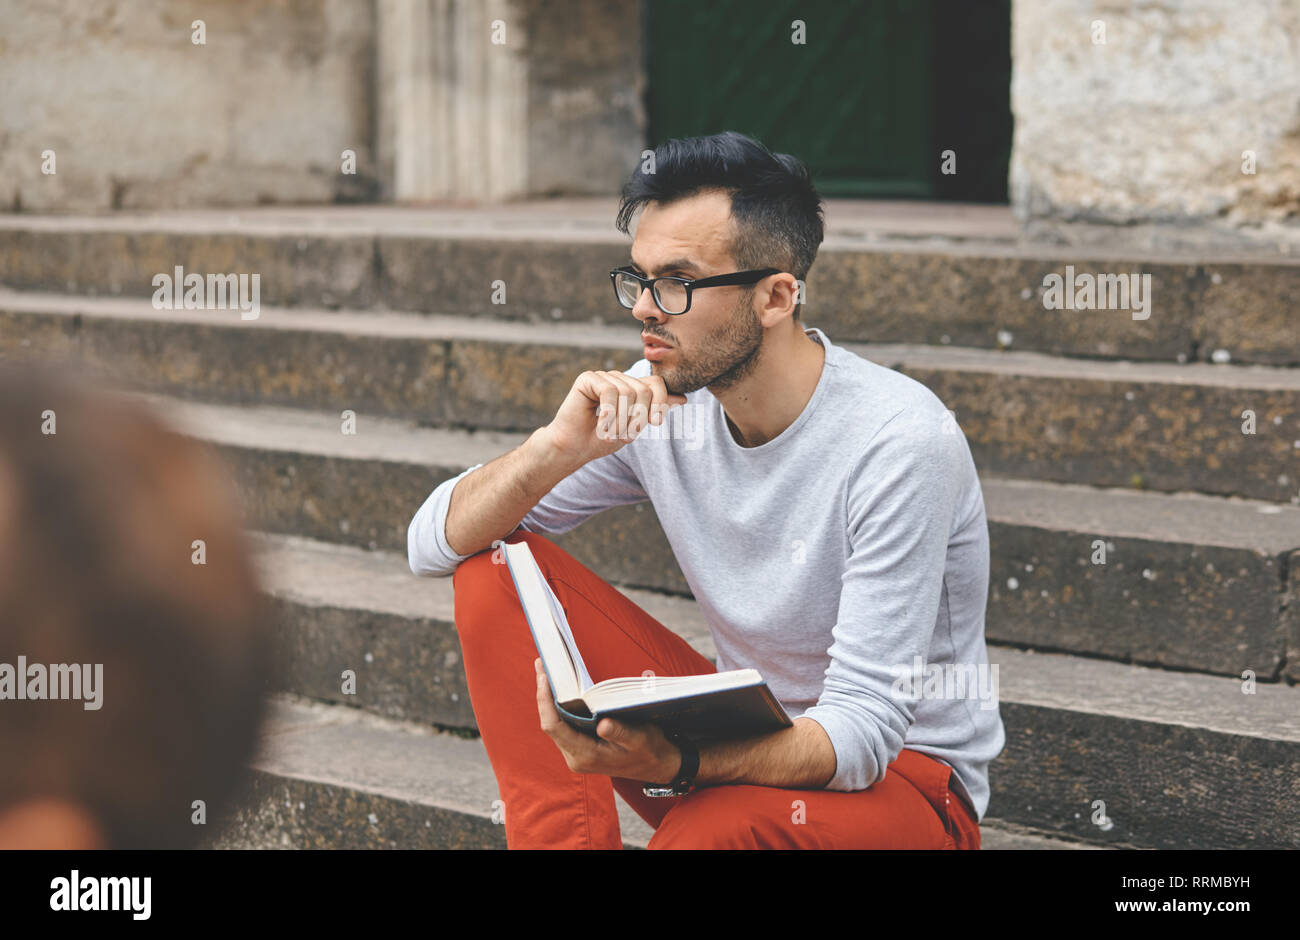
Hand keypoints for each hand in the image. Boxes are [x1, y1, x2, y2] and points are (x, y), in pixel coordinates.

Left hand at [534, 658, 682, 782]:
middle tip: (541, 664)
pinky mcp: (580, 748)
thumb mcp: (641, 739)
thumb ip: (621, 733)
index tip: (544, 676)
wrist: (657, 766)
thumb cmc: (650, 751)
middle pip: (550, 723)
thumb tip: (603, 724)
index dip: (545, 701)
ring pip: (555, 723)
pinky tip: (560, 688)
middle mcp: (576, 757)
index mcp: (586, 756)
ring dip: (549, 698)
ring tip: (546, 670)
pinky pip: (563, 725)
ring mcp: (576, 754)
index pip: (554, 727)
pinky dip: (559, 705)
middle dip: (543, 694)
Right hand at [539, 370, 685, 466]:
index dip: (660, 402)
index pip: (656, 384)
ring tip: (608, 432)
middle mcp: (619, 379)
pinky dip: (607, 412)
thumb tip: (683, 398)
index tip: (656, 423)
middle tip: (623, 434)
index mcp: (631, 387)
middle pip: (644, 389)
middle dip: (637, 418)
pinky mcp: (588, 378)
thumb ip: (655, 411)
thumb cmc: (600, 440)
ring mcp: (603, 377)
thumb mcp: (634, 427)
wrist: (573, 448)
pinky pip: (609, 391)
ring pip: (628, 392)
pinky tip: (599, 422)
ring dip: (620, 420)